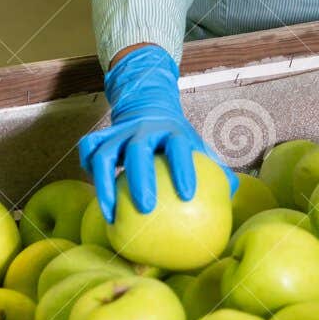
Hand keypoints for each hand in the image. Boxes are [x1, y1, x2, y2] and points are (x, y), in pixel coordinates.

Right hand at [78, 45, 237, 223]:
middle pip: (138, 150)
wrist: (149, 105)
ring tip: (111, 214)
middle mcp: (143, 129)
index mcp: (173, 131)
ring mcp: (119, 131)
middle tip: (146, 208)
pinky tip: (95, 195)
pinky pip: (88, 149)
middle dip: (141, 179)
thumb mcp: (197, 146)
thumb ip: (215, 168)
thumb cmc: (177, 138)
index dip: (183, 168)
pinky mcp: (101, 136)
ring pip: (105, 153)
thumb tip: (232, 193)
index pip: (180, 147)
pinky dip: (86, 169)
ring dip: (104, 184)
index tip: (188, 196)